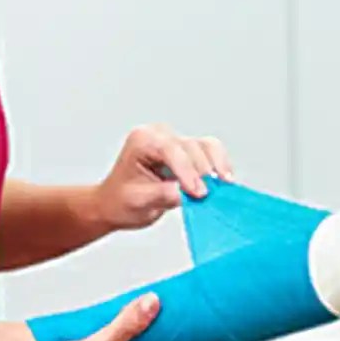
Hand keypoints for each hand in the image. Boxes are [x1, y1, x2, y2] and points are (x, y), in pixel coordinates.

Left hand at [94, 124, 234, 229]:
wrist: (116, 205)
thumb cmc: (120, 200)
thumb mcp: (138, 200)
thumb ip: (163, 195)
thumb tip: (188, 194)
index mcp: (141, 141)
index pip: (170, 149)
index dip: (187, 171)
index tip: (197, 192)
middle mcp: (159, 135)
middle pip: (190, 147)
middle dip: (202, 172)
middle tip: (209, 195)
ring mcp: (175, 142)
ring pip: (205, 146)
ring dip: (216, 166)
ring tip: (221, 187)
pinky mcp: (188, 152)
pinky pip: (210, 152)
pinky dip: (219, 165)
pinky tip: (222, 181)